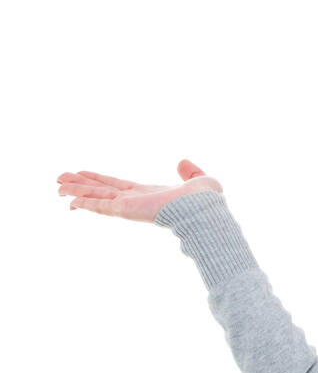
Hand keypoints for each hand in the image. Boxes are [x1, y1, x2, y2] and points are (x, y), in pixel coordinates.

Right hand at [57, 160, 222, 222]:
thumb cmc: (206, 201)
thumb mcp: (199, 179)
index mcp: (148, 193)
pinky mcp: (126, 209)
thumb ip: (189, 171)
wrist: (203, 210)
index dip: (99, 180)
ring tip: (56, 187)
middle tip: (59, 180)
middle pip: (100, 190)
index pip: (117, 185)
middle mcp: (134, 200)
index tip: (82, 174)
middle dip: (80, 185)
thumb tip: (181, 162)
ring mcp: (128, 205)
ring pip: (95, 196)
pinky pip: (100, 205)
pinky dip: (84, 202)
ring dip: (76, 191)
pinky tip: (70, 200)